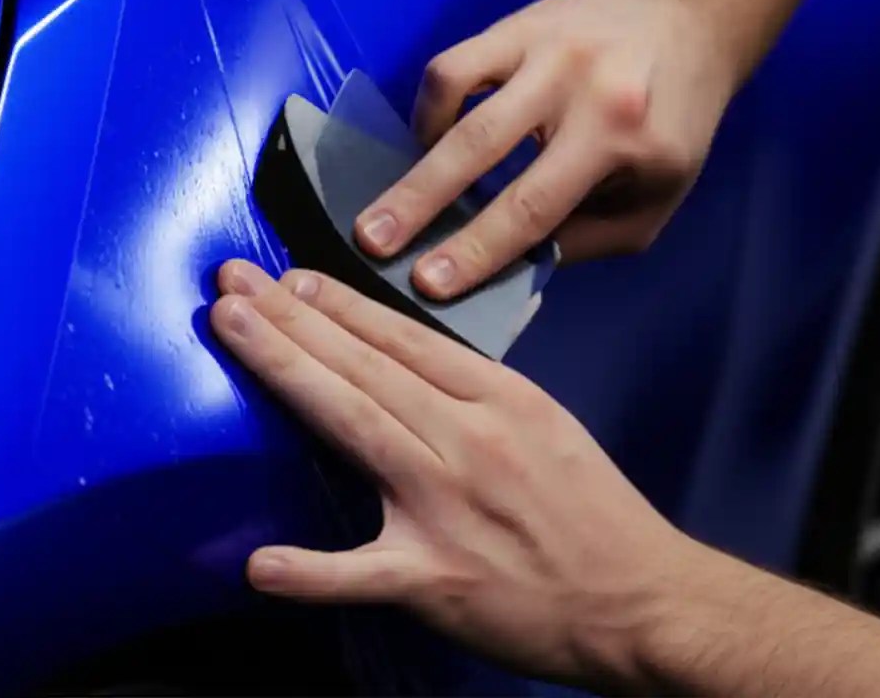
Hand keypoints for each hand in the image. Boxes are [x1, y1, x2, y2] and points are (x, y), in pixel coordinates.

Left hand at [209, 259, 702, 689]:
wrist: (647, 603)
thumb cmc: (594, 514)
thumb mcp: (543, 425)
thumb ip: (473, 393)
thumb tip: (401, 363)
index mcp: (501, 400)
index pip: (403, 337)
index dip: (338, 303)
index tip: (286, 276)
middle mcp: (469, 440)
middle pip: (365, 366)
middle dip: (291, 317)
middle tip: (232, 278)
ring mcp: (448, 508)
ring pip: (355, 424)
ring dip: (286, 370)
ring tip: (232, 328)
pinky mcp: (438, 580)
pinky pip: (363, 574)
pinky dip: (312, 572)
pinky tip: (259, 563)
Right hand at [354, 0, 738, 298]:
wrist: (688, 24)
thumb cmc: (669, 127)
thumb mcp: (651, 200)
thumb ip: (583, 238)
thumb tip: (508, 267)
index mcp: (624, 137)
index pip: (534, 206)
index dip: (476, 250)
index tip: (428, 285)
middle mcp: (582, 84)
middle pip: (481, 147)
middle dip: (419, 201)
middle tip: (371, 243)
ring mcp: (545, 45)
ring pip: (458, 93)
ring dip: (414, 154)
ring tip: (386, 202)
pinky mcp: (517, 24)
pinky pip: (454, 66)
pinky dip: (431, 110)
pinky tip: (430, 145)